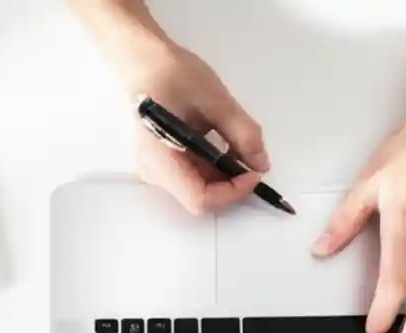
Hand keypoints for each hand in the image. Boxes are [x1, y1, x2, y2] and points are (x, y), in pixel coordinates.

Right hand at [126, 46, 268, 214]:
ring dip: (225, 173)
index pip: (200, 198)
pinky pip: (194, 175)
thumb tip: (261, 163)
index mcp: (160, 159)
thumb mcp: (215, 101)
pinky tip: (223, 144)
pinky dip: (215, 165)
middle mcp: (154, 172)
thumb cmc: (171, 74)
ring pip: (200, 187)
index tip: (253, 172)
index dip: (232, 192)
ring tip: (237, 144)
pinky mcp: (164, 162)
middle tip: (250, 157)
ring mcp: (158, 168)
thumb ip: (242, 134)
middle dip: (231, 182)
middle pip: (201, 195)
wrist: (144, 60)